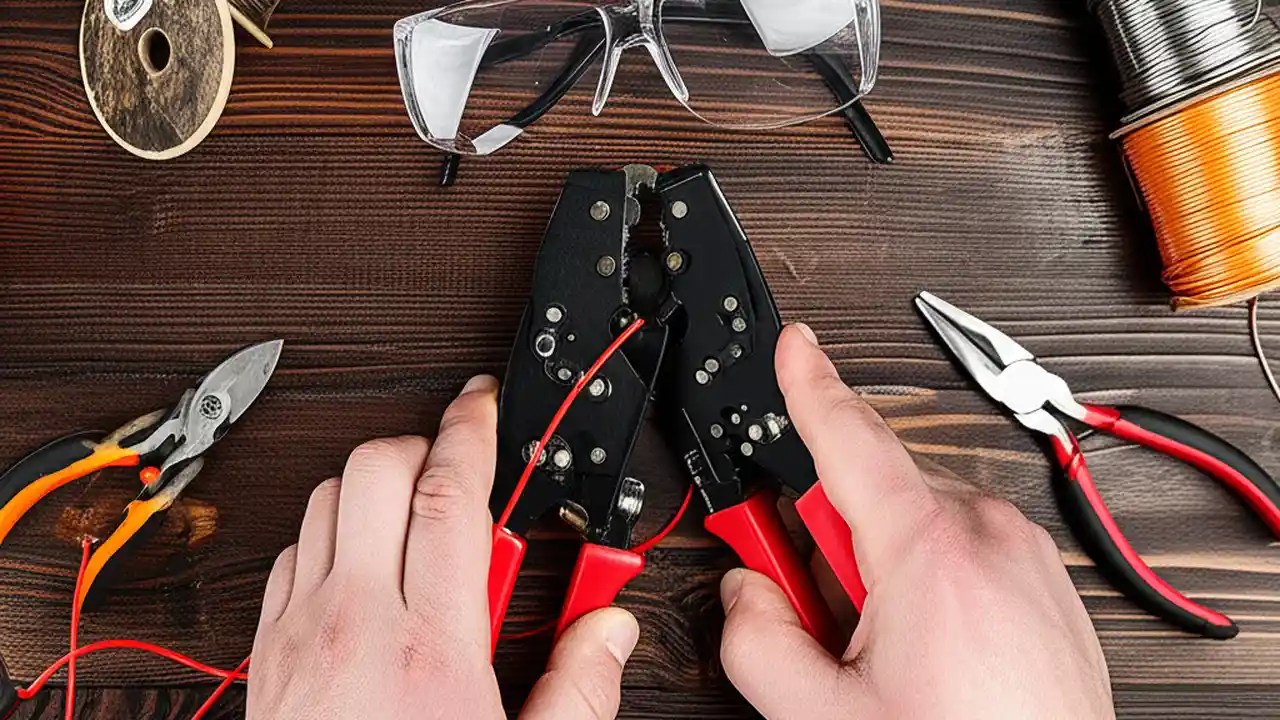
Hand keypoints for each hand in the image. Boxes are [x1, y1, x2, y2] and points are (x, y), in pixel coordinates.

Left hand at [247, 375, 639, 719]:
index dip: (471, 430)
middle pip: (378, 471)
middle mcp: (356, 620)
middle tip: (462, 477)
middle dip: (423, 448)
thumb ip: (577, 689)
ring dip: (377, 489)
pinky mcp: (268, 651)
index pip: (448, 493)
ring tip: (419, 525)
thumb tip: (606, 629)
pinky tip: (366, 570)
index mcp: (431, 642)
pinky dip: (329, 536)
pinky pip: (290, 553)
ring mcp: (302, 630)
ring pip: (328, 500)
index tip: (484, 405)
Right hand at [718, 325, 1113, 718]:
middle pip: (873, 492)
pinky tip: (930, 647)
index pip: (848, 437)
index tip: (793, 345)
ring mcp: (1025, 554)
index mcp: (928, 549)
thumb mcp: (824, 715)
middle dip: (830, 537)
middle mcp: (985, 534)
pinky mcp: (1046, 578)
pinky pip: (966, 545)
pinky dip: (931, 575)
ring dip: (882, 562)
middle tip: (815, 607)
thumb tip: (746, 593)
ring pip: (920, 520)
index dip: (809, 382)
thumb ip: (756, 641)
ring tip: (885, 647)